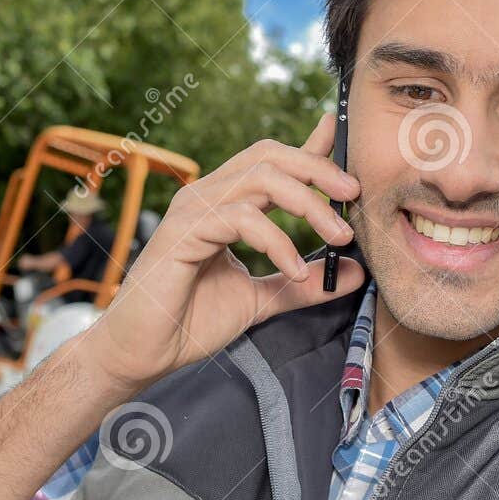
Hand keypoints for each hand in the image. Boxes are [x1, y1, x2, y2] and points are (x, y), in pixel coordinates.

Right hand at [86, 112, 361, 390]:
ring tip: (338, 238)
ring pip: (261, 179)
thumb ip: (304, 283)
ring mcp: (193, 209)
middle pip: (270, 156)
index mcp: (226, 204)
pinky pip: (241, 218)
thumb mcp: (262, 299)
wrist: (143, 352)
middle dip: (318, 169)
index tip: (348, 147)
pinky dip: (277, 241)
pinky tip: (294, 269)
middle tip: (354, 195)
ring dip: (308, 205)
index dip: (311, 148)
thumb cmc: (190, 322)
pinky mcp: (183, 231)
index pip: (273, 161)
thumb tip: (354, 271)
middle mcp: (208, 195)